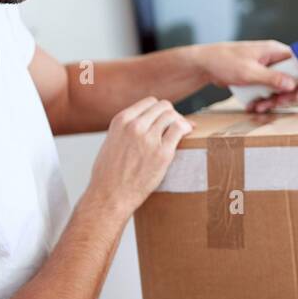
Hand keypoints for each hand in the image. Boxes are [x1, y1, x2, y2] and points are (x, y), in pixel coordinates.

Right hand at [86, 97, 193, 215]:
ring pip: (172, 116)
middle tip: (175, 126)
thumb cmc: (109, 174)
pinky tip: (188, 133)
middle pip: (163, 107)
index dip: (159, 110)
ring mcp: (149, 139)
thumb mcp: (112, 141)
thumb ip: (126, 130)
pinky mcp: (162, 153)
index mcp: (121, 121)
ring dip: (180, 121)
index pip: (149, 103)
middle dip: (171, 115)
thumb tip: (144, 124)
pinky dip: (187, 128)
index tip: (164, 120)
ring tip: (182, 131)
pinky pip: (179, 130)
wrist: (110, 196)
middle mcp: (134, 126)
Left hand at [195, 40, 297, 112]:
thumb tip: (293, 83)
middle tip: (275, 103)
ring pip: (280, 88)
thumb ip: (272, 78)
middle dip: (284, 95)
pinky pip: (268, 91)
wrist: (205, 65)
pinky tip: (253, 105)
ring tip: (259, 107)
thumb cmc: (224, 61)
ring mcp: (266, 69)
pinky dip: (262, 100)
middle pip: (292, 79)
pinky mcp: (259, 77)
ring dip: (271, 100)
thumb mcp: (249, 71)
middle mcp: (273, 59)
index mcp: (275, 51)